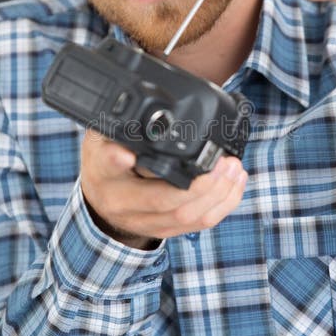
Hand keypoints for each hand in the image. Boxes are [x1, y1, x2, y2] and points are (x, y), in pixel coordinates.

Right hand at [80, 130, 247, 248]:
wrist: (101, 196)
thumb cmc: (107, 157)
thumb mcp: (103, 135)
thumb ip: (122, 124)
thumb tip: (147, 106)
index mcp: (102, 172)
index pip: (108, 165)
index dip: (117, 160)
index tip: (128, 155)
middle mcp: (120, 202)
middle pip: (162, 200)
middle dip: (201, 183)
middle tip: (223, 161)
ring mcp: (143, 221)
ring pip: (186, 216)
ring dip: (218, 194)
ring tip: (234, 168)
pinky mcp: (163, 230)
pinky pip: (197, 224)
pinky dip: (222, 205)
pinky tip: (234, 184)